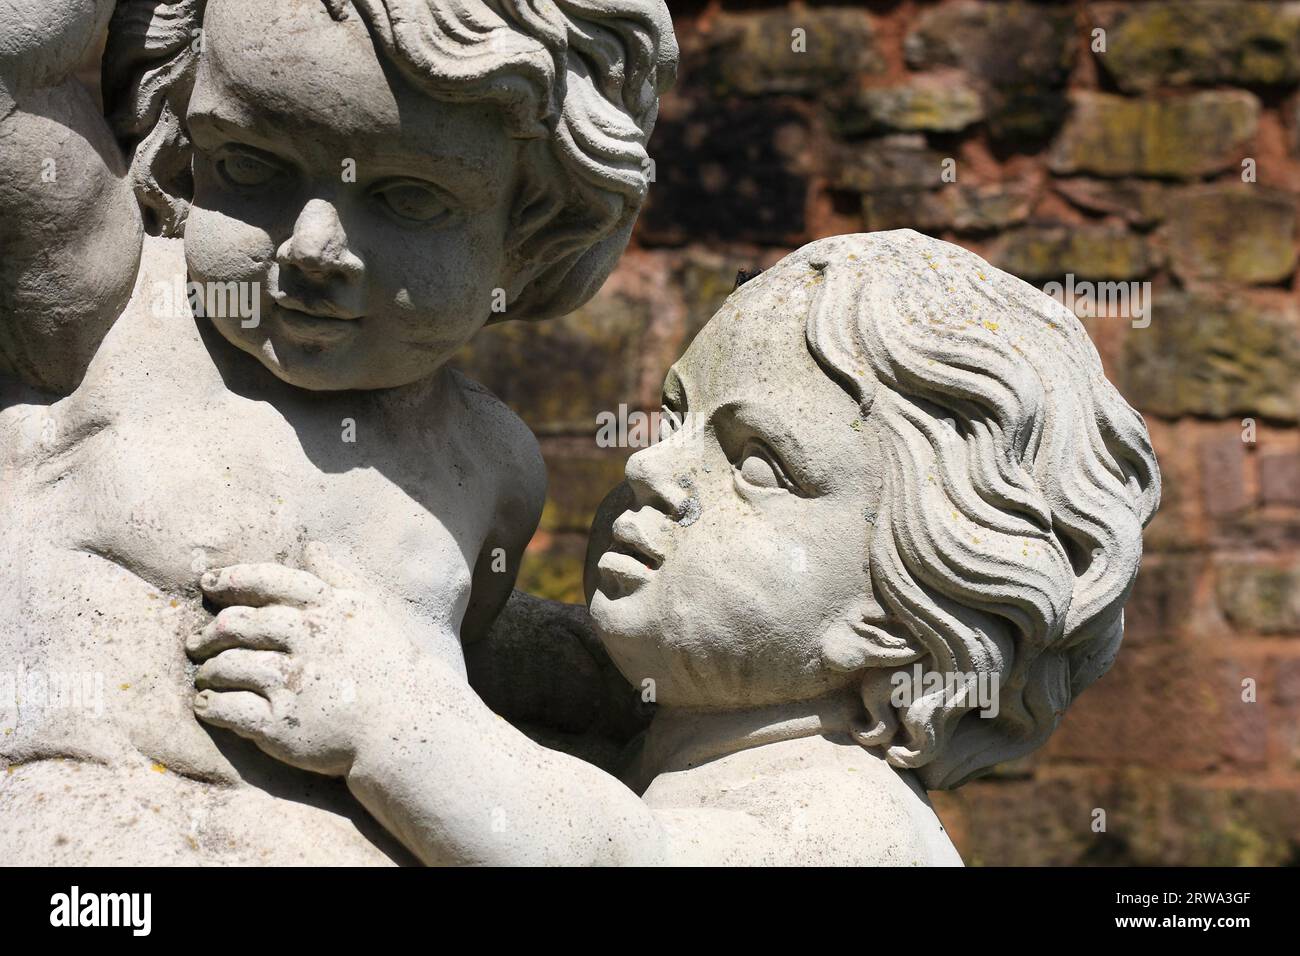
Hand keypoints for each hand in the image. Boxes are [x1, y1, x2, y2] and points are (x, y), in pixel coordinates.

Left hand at [188, 542, 419, 776]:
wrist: (406, 724)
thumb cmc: (388, 664)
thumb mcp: (369, 611)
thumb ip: (338, 578)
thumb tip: (312, 548)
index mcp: (327, 609)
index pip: (269, 582)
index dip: (232, 579)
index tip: (208, 583)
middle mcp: (309, 641)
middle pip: (240, 624)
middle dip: (211, 632)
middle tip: (197, 641)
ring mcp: (294, 683)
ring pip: (230, 665)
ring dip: (209, 669)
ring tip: (207, 675)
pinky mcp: (282, 724)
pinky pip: (230, 709)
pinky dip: (212, 705)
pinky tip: (207, 704)